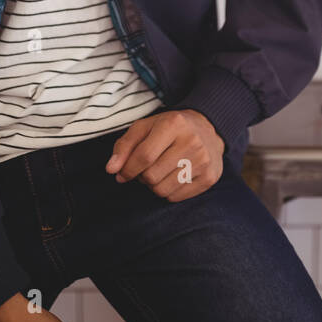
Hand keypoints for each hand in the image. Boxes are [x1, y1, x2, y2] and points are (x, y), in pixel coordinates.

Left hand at [106, 109, 224, 200]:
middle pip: (152, 176)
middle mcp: (192, 142)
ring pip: (162, 190)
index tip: (122, 173)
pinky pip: (176, 197)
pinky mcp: (210, 177)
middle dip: (142, 176)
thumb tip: (111, 170)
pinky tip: (172, 176)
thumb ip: (124, 146)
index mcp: (174, 124)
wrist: (208, 128)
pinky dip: (168, 191)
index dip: (127, 169)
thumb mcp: (144, 127)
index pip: (144, 156)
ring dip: (154, 185)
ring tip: (159, 171)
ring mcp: (203, 161)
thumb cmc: (169, 128)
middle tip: (146, 168)